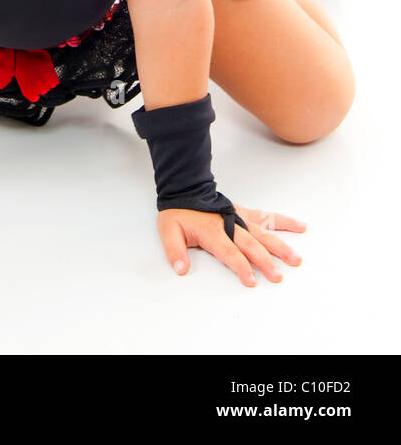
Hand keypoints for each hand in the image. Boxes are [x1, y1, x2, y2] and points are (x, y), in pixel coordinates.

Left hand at [157, 203, 305, 285]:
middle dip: (265, 262)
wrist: (185, 188)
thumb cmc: (179, 212)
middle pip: (251, 245)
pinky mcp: (245, 213)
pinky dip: (284, 222)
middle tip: (277, 276)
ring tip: (296, 259)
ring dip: (280, 246)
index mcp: (212, 231)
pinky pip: (267, 217)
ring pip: (264, 233)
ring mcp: (240, 218)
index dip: (240, 266)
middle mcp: (230, 224)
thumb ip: (175, 251)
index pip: (229, 252)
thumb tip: (181, 269)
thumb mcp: (168, 230)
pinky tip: (300, 227)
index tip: (251, 280)